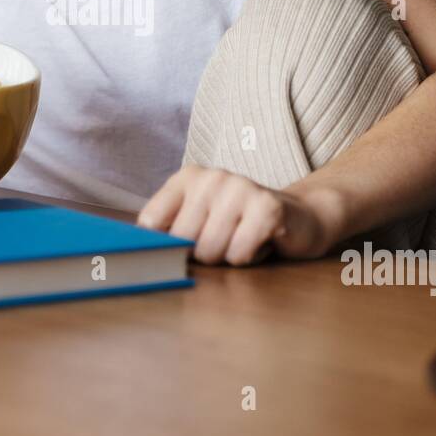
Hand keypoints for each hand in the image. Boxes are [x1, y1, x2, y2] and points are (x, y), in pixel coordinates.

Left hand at [136, 165, 340, 265]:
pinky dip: (248, 258)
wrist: (300, 216)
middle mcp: (212, 177)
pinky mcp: (267, 208)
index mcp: (188, 177)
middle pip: (182, 241)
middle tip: (224, 238)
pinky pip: (238, 254)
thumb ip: (168, 228)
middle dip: (202, 252)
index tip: (179, 246)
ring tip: (242, 237)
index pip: (150, 222)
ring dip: (227, 256)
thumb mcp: (199, 218)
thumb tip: (135, 250)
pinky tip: (260, 241)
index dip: (163, 244)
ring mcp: (241, 188)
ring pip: (210, 251)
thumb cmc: (239, 223)